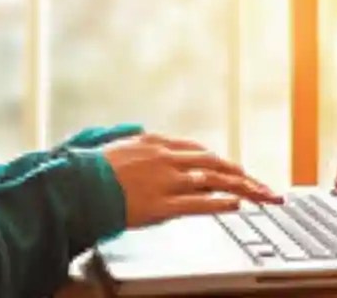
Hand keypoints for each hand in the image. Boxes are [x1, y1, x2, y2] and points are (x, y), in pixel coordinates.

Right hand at [102, 132, 282, 227]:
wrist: (74, 185)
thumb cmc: (86, 168)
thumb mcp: (111, 142)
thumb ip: (130, 137)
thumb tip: (138, 132)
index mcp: (154, 143)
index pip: (198, 150)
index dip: (220, 162)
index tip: (234, 170)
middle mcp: (166, 158)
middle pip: (215, 163)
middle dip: (243, 174)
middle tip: (262, 185)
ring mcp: (166, 181)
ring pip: (214, 181)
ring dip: (243, 188)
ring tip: (262, 196)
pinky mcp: (162, 204)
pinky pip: (199, 203)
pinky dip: (221, 203)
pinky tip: (238, 205)